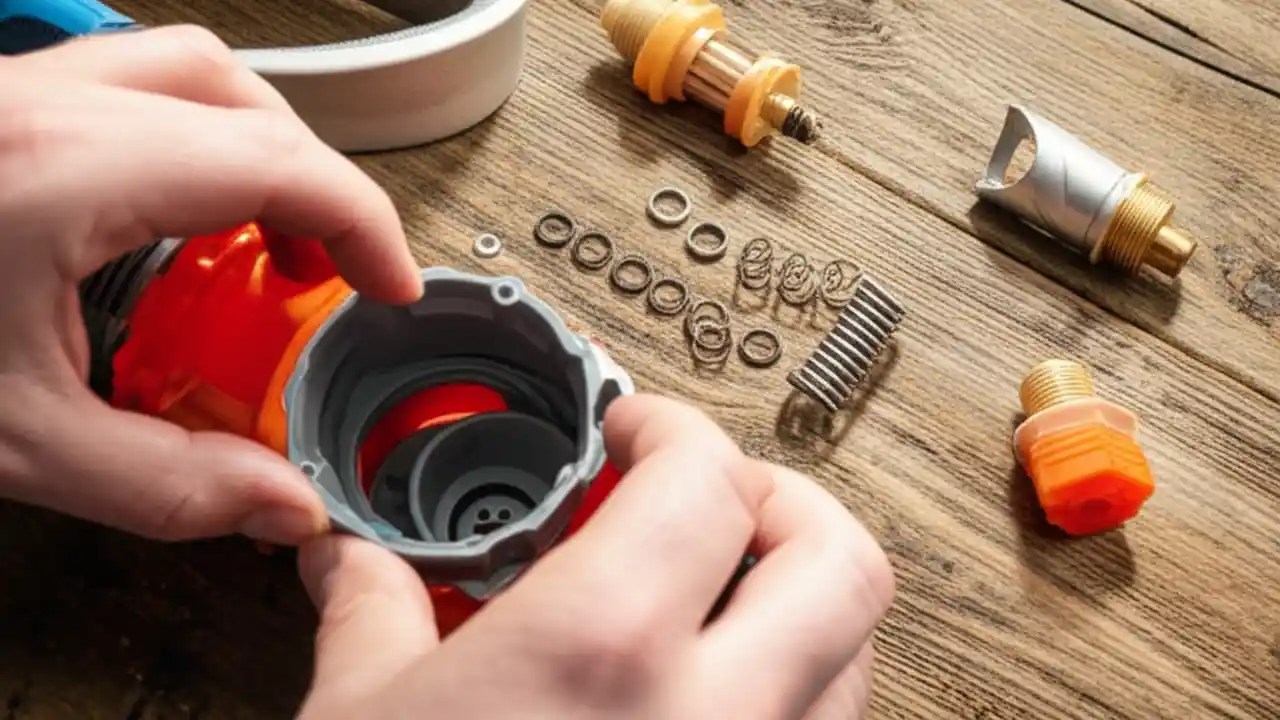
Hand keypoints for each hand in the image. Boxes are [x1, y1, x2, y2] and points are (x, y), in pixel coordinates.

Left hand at [0, 28, 420, 543]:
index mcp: (58, 170)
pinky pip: (125, 89)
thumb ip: (164, 481)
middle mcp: (39, 103)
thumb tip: (280, 503)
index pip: (275, 163)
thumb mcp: (10, 440)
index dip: (364, 226)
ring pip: (187, 72)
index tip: (391, 287)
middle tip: (329, 275)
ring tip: (261, 238)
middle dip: (318, 188)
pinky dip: (186, 142)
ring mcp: (7, 89)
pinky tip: (167, 220)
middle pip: (245, 100)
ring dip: (255, 148)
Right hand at [297, 395, 894, 718]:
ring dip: (801, 602)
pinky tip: (706, 701)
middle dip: (783, 503)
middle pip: (840, 559)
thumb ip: (371, 616)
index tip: (636, 430)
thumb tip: (351, 564)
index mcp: (603, 652)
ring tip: (713, 598)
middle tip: (707, 498)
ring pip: (854, 662)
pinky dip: (793, 696)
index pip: (707, 478)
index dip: (675, 429)